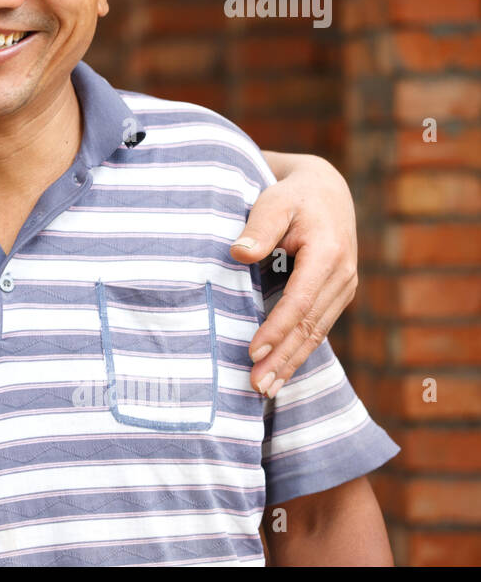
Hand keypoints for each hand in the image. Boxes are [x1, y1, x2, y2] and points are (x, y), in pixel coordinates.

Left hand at [230, 152, 356, 397]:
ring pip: (315, 333)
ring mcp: (343, 288)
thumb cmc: (292, 196)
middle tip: (257, 386)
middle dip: (283, 359)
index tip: (252, 352)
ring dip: (291, 363)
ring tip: (264, 390)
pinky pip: (317, 329)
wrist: (326, 191)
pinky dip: (298, 352)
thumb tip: (239, 254)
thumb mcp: (274, 201)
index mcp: (328, 253)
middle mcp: (342, 275)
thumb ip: (259, 227)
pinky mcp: (336, 296)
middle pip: (310, 326)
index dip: (277, 329)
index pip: (300, 300)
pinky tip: (280, 373)